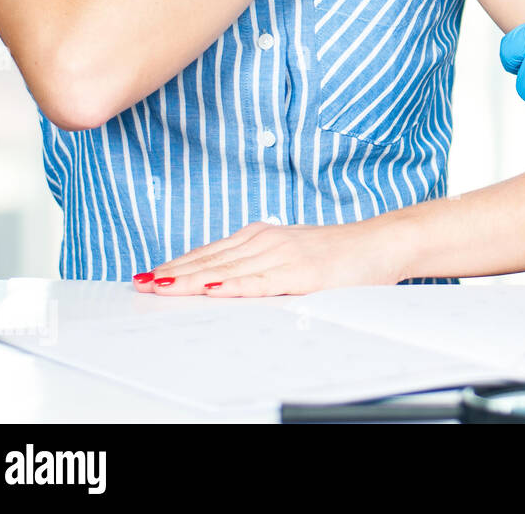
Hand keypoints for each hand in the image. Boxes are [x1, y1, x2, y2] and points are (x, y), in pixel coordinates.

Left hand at [134, 219, 410, 296]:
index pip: (212, 252)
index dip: (178, 263)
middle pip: (211, 260)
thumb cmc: (345, 253)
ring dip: (190, 279)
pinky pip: (259, 282)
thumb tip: (231, 278)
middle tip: (140, 283)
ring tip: (160, 287)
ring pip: (227, 270)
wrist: (384, 242)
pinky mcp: (301, 274)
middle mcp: (268, 240)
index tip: (150, 273)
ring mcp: (284, 255)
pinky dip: (231, 286)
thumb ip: (266, 263)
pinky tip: (209, 290)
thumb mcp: (297, 252)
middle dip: (173, 272)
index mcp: (265, 235)